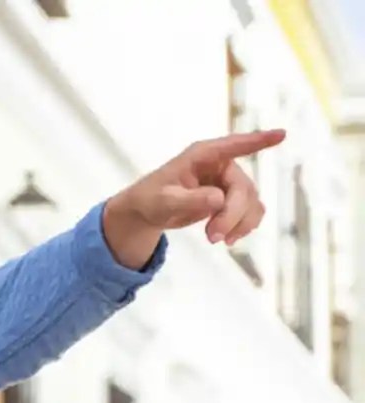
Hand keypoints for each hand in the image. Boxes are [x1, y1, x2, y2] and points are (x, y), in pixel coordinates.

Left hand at [102, 128, 285, 268]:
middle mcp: (220, 165)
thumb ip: (189, 200)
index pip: (233, 145)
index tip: (282, 134)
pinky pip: (250, 212)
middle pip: (243, 189)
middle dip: (232, 215)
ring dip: (239, 224)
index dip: (258, 140)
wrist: (148, 212)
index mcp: (202, 155)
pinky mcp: (231, 199)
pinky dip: (243, 227)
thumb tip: (219, 199)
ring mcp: (228, 182)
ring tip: (215, 240)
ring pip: (251, 203)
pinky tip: (228, 239)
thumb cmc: (151, 199)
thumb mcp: (164, 201)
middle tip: (213, 237)